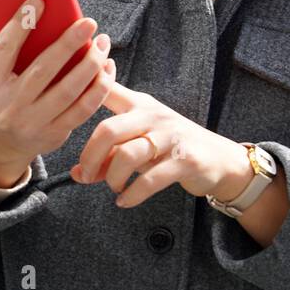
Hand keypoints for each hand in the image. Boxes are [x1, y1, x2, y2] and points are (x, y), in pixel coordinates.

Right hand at [0, 0, 115, 168]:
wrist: (2, 143)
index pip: (3, 49)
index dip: (21, 24)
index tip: (39, 0)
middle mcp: (8, 106)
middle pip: (42, 70)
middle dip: (68, 44)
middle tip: (88, 22)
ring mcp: (32, 123)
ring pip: (67, 91)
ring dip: (90, 65)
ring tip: (103, 42)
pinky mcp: (54, 134)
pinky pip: (83, 110)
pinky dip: (99, 88)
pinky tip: (107, 67)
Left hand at [70, 85, 255, 208]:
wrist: (220, 160)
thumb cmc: (172, 148)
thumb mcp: (142, 140)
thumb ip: (110, 151)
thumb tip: (77, 172)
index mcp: (141, 105)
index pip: (109, 90)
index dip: (88, 88)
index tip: (69, 94)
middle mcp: (154, 116)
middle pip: (109, 130)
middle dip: (90, 157)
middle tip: (86, 175)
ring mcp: (171, 137)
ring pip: (128, 155)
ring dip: (113, 178)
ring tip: (113, 187)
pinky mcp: (185, 160)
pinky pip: (150, 179)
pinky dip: (132, 194)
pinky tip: (124, 201)